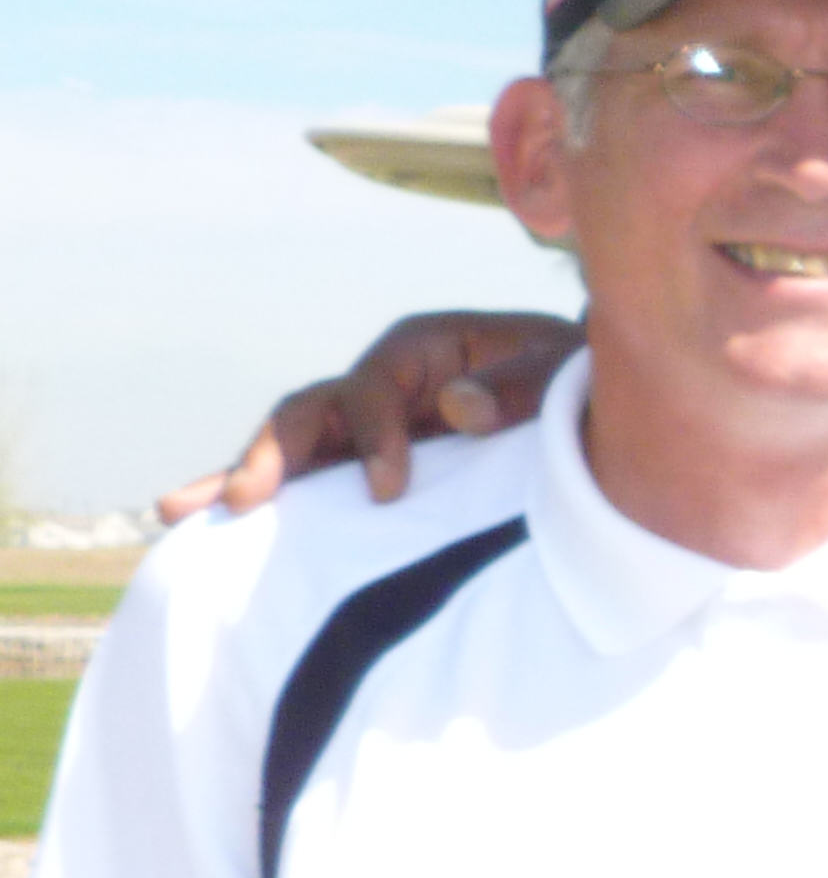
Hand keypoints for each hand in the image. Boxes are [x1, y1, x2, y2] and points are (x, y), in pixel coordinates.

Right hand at [163, 311, 578, 524]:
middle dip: (273, 455)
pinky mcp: (371, 468)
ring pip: (293, 449)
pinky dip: (268, 504)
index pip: (373, 389)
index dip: (374, 436)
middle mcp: (382, 384)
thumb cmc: (580, 378)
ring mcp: (370, 428)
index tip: (389, 491)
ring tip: (178, 514)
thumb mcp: (564, 370)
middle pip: (310, 413)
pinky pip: (312, 484)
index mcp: (422, 349)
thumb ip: (520, 386)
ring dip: (239, 478)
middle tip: (245, 504)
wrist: (597, 401)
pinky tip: (205, 528)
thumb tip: (457, 408)